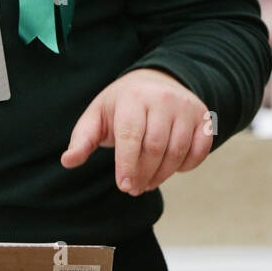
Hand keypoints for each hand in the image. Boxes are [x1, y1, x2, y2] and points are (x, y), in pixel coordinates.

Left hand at [61, 68, 213, 195]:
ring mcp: (186, 106)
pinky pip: (200, 150)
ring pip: (177, 151)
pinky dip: (186, 166)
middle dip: (143, 174)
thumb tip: (68, 161)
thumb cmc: (122, 105)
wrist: (157, 81)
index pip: (131, 135)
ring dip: (162, 175)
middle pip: (155, 147)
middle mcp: (163, 98)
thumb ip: (83, 139)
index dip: (127, 165)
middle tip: (133, 189)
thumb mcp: (98, 116)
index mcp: (133, 97)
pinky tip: (171, 168)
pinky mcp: (203, 117)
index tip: (124, 186)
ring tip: (148, 182)